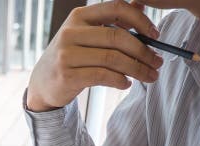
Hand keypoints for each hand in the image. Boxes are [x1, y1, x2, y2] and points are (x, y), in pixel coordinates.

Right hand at [26, 0, 162, 111]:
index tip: (156, 36)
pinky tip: (126, 84)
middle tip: (157, 62)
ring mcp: (67, 54)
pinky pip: (102, 76)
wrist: (42, 83)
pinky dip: (120, 81)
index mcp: (78, 16)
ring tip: (149, 76)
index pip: (117, 8)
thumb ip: (111, 20)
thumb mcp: (86, 34)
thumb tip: (141, 4)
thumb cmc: (70, 57)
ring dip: (137, 69)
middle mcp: (70, 32)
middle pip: (117, 37)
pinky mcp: (67, 75)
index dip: (141, 20)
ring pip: (112, 59)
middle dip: (143, 52)